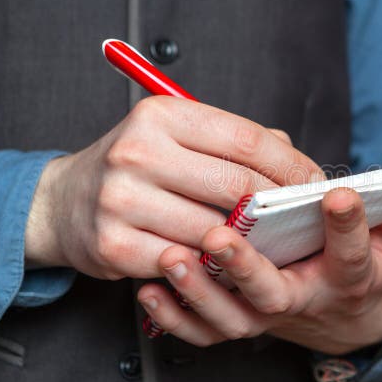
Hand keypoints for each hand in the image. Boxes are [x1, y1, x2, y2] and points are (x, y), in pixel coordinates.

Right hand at [24, 96, 322, 279]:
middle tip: (304, 219)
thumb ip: (239, 145)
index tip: (316, 184)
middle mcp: (138, 151)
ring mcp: (121, 200)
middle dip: (280, 206)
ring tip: (275, 244)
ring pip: (215, 229)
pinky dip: (215, 266)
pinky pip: (187, 263)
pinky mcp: (114, 245)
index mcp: (162, 115)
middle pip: (237, 185)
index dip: (291, 166)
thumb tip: (301, 166)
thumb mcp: (181, 136)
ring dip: (252, 243)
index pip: (247, 140)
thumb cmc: (141, 167)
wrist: (65, 203)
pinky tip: (229, 263)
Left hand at [137, 177, 381, 353]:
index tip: (340, 194)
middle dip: (248, 266)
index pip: (351, 253)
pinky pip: (204, 331)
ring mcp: (268, 316)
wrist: (342, 314)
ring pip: (231, 315)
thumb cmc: (367, 266)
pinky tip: (151, 288)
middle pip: (274, 292)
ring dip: (199, 290)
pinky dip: (175, 315)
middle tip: (221, 235)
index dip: (349, 226)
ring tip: (174, 256)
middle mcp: (303, 301)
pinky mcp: (240, 323)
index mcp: (347, 277)